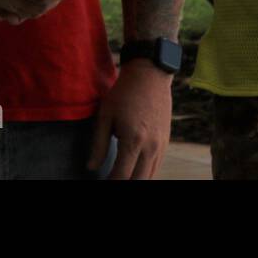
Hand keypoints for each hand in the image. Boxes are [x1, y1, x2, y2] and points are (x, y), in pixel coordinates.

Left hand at [89, 59, 173, 179]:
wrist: (150, 74)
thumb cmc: (124, 93)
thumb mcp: (105, 116)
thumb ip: (99, 144)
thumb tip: (91, 167)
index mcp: (133, 141)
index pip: (121, 176)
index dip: (110, 183)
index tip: (101, 182)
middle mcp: (150, 147)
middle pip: (138, 181)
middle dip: (123, 183)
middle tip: (110, 180)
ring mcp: (161, 144)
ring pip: (150, 176)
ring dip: (136, 180)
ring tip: (121, 177)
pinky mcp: (166, 140)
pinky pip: (157, 165)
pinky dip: (146, 172)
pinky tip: (134, 170)